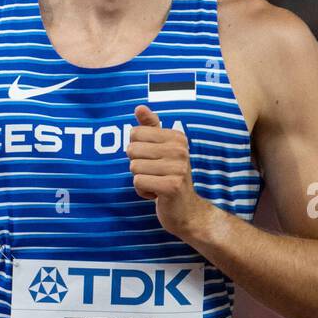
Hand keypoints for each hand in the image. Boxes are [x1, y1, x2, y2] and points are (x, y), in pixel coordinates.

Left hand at [125, 105, 211, 238]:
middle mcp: (180, 149)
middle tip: (154, 174)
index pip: (135, 133)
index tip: (154, 161)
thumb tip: (139, 107)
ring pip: (133, 167)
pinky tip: (156, 194)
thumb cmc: (169, 177)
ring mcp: (177, 168)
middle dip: (137, 165)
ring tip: (156, 183)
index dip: (137, 151)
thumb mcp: (161, 149)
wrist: (186, 210)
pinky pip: (138, 182)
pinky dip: (142, 191)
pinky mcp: (171, 186)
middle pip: (132, 150)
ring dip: (140, 180)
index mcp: (176, 137)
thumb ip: (150, 127)